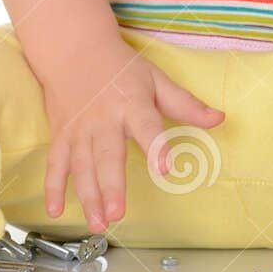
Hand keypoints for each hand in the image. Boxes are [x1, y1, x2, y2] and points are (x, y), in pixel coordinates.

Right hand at [41, 41, 224, 232]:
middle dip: (111, 186)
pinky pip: (56, 163)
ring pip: (81, 165)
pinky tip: (54, 210)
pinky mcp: (61, 135)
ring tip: (97, 223)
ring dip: (87, 196)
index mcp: (132, 103)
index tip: (165, 168)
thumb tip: (219, 118)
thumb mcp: (155, 79)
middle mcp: (104, 118)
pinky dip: (53, 186)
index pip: (147, 126)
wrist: (73, 48)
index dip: (156, 147)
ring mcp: (80, 128)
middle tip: (116, 214)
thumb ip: (185, 104)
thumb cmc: (119, 67)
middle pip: (107, 155)